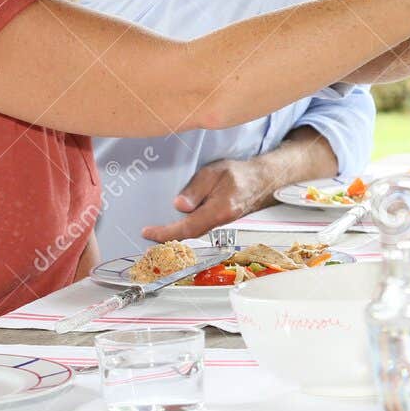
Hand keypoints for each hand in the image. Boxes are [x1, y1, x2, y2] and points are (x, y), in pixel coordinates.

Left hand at [141, 157, 275, 242]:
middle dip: (166, 237)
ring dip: (174, 234)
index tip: (148, 232)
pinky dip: (185, 229)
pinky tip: (175, 226)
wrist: (262, 179)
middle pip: (189, 234)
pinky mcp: (220, 220)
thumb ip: (195, 189)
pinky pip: (199, 228)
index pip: (187, 227)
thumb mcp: (214, 173)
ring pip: (194, 232)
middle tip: (147, 235)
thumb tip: (179, 205)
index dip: (165, 232)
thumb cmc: (240, 173)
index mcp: (219, 210)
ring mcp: (221, 223)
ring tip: (156, 232)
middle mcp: (220, 221)